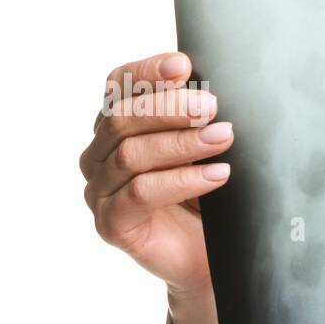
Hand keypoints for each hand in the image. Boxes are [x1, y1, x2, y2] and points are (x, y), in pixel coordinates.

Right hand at [80, 50, 233, 323]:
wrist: (209, 258)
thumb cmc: (208, 198)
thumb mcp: (206, 149)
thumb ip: (200, 117)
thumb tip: (218, 85)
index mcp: (116, 126)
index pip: (118, 85)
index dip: (147, 72)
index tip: (183, 65)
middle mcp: (100, 154)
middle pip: (122, 118)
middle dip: (169, 108)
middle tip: (211, 106)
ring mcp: (100, 190)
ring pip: (132, 154)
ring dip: (182, 143)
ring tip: (224, 137)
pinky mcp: (112, 223)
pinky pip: (141, 193)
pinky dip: (183, 180)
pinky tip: (217, 174)